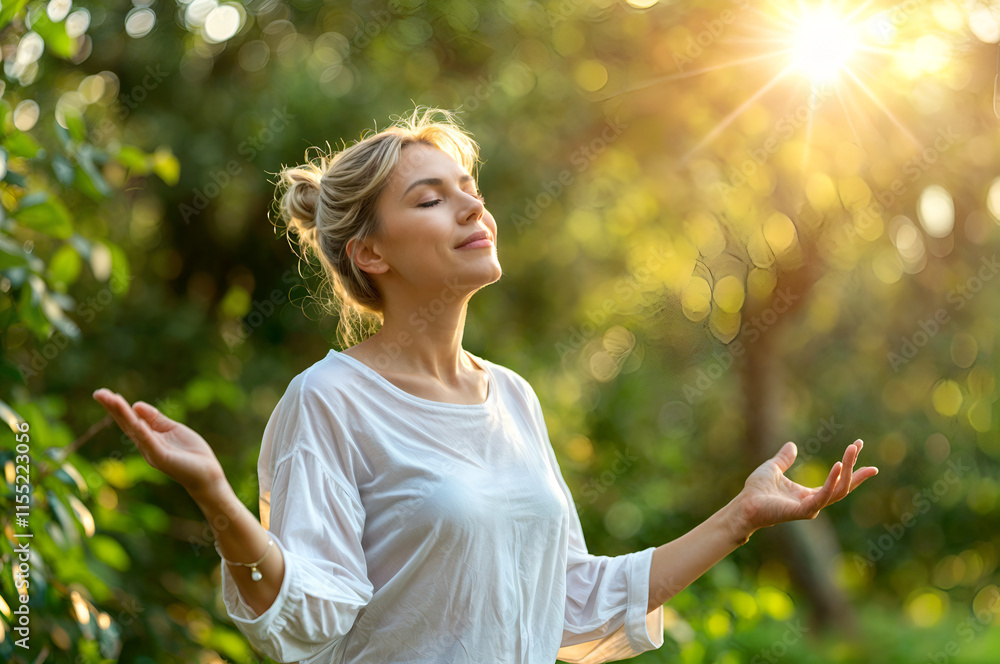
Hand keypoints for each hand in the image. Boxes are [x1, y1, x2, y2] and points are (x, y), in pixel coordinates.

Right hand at [92, 388, 226, 498]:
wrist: (207, 475)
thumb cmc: (191, 454)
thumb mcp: (173, 429)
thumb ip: (156, 419)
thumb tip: (136, 404)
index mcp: (149, 437)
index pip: (130, 419)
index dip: (117, 407)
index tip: (104, 393)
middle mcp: (146, 445)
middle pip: (127, 424)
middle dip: (113, 408)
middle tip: (98, 393)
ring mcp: (153, 452)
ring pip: (136, 430)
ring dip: (124, 415)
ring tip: (113, 399)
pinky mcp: (163, 458)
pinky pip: (151, 443)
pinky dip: (143, 432)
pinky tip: (136, 421)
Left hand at [736, 439, 877, 534]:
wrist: (744, 504)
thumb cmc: (756, 490)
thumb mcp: (773, 468)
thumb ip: (784, 459)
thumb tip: (792, 445)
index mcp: (808, 494)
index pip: (836, 481)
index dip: (849, 465)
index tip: (858, 447)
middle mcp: (814, 502)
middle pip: (843, 485)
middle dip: (854, 466)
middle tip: (859, 444)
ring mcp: (811, 508)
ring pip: (839, 489)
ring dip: (848, 469)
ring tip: (852, 449)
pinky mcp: (804, 511)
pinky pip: (824, 495)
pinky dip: (833, 481)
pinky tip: (838, 466)